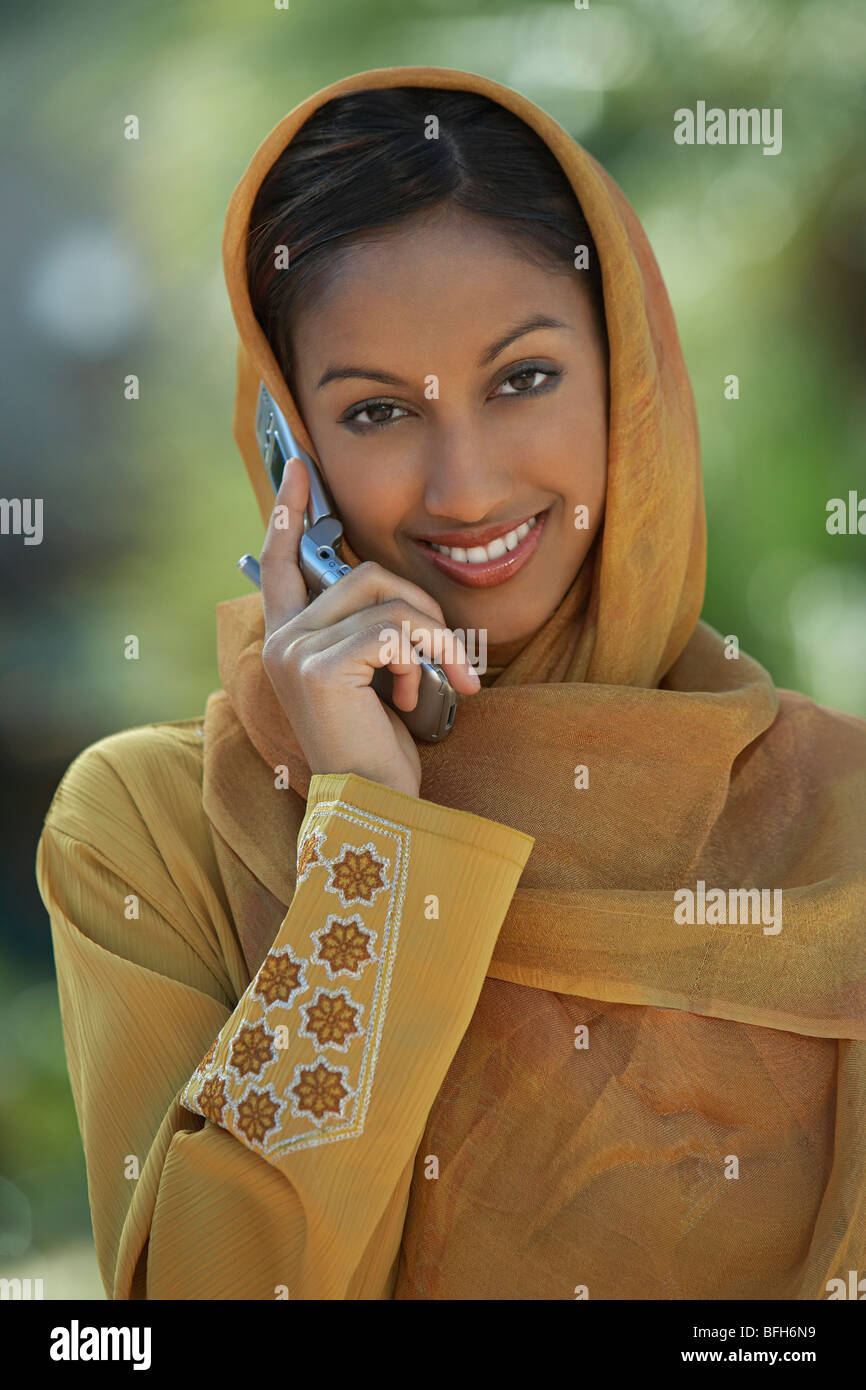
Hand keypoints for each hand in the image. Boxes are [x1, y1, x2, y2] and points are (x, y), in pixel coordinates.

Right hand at [260, 457, 480, 797]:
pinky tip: (426, 696)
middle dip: (422, 609)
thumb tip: (398, 600)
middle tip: (452, 656)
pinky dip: (429, 656)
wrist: (373, 810)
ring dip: (435, 639)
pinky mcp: (320, 666)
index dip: (289, 511)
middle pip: (364, 574)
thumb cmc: (378, 752)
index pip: (280, 559)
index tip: (297, 465)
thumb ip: (370, 634)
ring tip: (447, 682)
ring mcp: (295, 651)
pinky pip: (395, 630)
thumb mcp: (374, 679)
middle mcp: (281, 640)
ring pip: (387, 600)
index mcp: (289, 638)